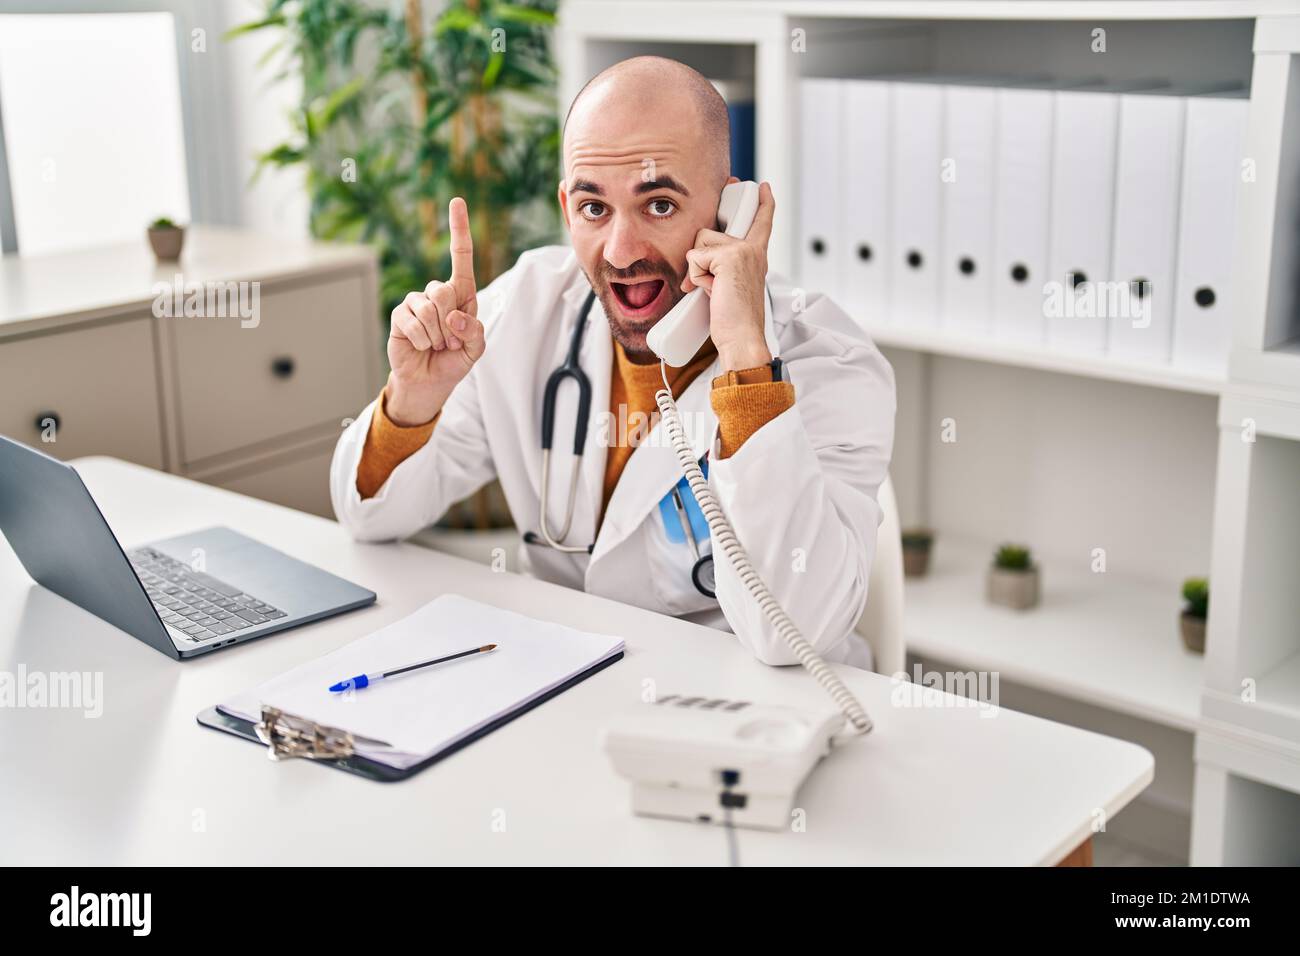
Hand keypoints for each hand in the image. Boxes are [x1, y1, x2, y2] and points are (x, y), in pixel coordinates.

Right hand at [385, 197, 485, 424]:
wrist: (429, 382)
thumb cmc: (453, 361)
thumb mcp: (475, 350)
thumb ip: (474, 332)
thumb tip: (454, 316)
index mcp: (461, 294)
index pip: (461, 257)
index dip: (459, 229)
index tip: (457, 201)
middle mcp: (438, 293)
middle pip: (443, 290)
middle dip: (451, 324)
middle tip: (450, 342)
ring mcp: (417, 302)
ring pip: (429, 308)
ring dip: (438, 336)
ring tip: (437, 346)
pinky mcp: (401, 315)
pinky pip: (413, 321)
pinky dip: (422, 339)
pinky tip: (422, 346)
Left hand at [680, 180, 774, 370]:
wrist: (741, 339)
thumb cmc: (733, 320)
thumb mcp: (728, 286)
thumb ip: (720, 267)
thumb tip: (695, 258)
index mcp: (757, 256)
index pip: (761, 223)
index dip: (763, 203)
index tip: (763, 187)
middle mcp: (753, 250)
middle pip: (709, 233)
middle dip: (701, 257)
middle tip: (715, 283)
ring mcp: (742, 251)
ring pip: (699, 244)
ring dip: (698, 271)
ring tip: (714, 291)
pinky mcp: (729, 257)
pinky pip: (694, 259)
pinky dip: (695, 279)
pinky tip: (711, 293)